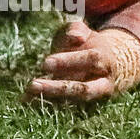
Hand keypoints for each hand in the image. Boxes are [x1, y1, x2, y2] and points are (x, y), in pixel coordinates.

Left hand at [25, 21, 139, 105]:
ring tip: (27, 97)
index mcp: (105, 60)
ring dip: (50, 101)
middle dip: (58, 88)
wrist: (111, 64)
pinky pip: (65, 108)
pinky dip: (47, 106)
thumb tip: (75, 37)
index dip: (68, 61)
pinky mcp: (84, 107)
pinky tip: (27, 102)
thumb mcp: (83, 31)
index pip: (89, 60)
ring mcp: (94, 98)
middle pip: (83, 89)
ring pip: (74, 103)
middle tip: (33, 85)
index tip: (45, 63)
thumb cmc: (89, 43)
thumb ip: (76, 30)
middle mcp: (103, 83)